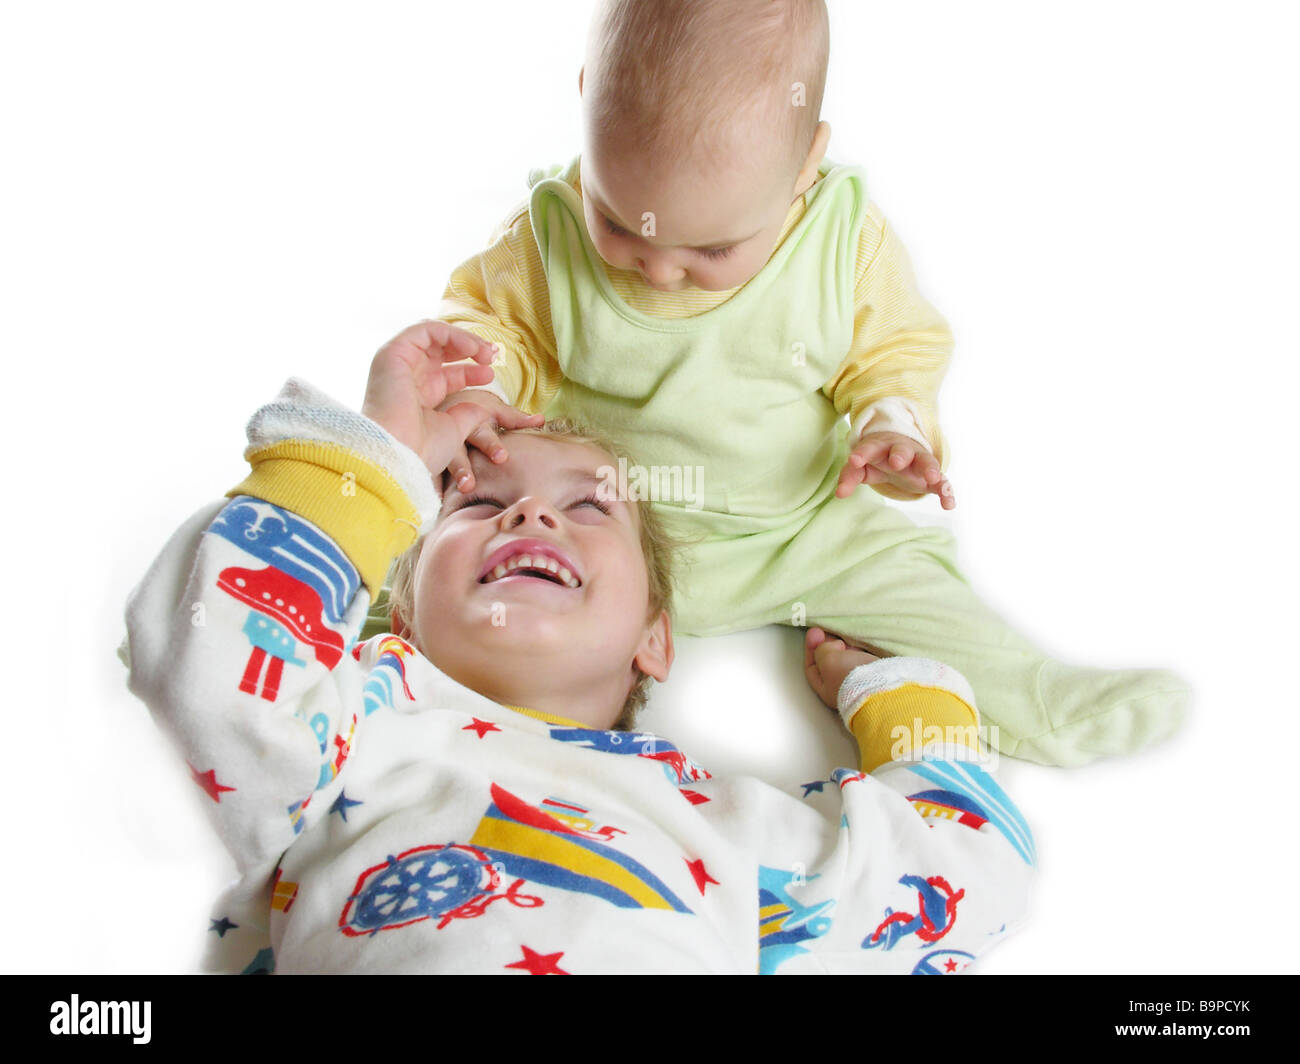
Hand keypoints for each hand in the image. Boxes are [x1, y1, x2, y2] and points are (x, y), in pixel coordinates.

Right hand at [362, 320, 525, 475]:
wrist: (398, 452)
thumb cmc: (423, 448)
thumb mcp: (454, 429)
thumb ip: (469, 415)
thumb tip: (483, 409)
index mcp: (418, 398)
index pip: (447, 375)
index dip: (471, 371)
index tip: (491, 374)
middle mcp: (406, 378)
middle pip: (440, 351)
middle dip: (470, 349)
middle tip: (493, 355)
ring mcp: (398, 363)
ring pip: (434, 336)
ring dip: (464, 339)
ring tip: (487, 351)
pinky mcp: (393, 352)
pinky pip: (426, 330)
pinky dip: (451, 334)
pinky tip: (471, 348)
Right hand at [438, 390, 545, 493]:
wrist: (446, 402)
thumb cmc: (477, 410)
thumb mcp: (496, 411)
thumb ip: (517, 419)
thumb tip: (542, 420)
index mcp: (473, 423)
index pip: (485, 436)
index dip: (492, 446)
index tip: (502, 458)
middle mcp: (454, 434)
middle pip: (459, 452)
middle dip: (462, 468)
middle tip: (468, 486)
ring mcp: (439, 446)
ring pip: (441, 463)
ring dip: (442, 479)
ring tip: (445, 497)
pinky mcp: (430, 455)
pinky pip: (428, 471)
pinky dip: (429, 484)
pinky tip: (432, 499)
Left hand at [804, 627, 880, 710]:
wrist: (885, 686)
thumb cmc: (850, 675)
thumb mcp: (827, 660)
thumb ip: (822, 649)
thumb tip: (832, 646)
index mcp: (826, 689)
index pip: (812, 666)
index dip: (811, 647)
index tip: (815, 630)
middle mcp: (843, 688)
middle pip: (830, 662)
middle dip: (829, 644)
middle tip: (832, 630)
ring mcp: (860, 682)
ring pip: (848, 659)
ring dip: (846, 645)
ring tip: (846, 633)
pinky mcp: (876, 674)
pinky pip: (863, 659)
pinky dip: (859, 648)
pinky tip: (860, 640)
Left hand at [835, 431, 954, 508]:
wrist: (901, 452)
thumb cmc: (877, 459)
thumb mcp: (862, 466)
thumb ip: (850, 476)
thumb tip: (839, 494)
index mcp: (881, 447)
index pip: (870, 447)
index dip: (862, 453)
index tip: (854, 460)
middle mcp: (902, 451)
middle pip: (902, 450)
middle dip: (900, 455)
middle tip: (896, 462)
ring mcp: (919, 462)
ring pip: (926, 461)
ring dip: (929, 468)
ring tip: (932, 478)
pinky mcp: (933, 476)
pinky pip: (942, 482)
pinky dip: (947, 492)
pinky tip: (949, 505)